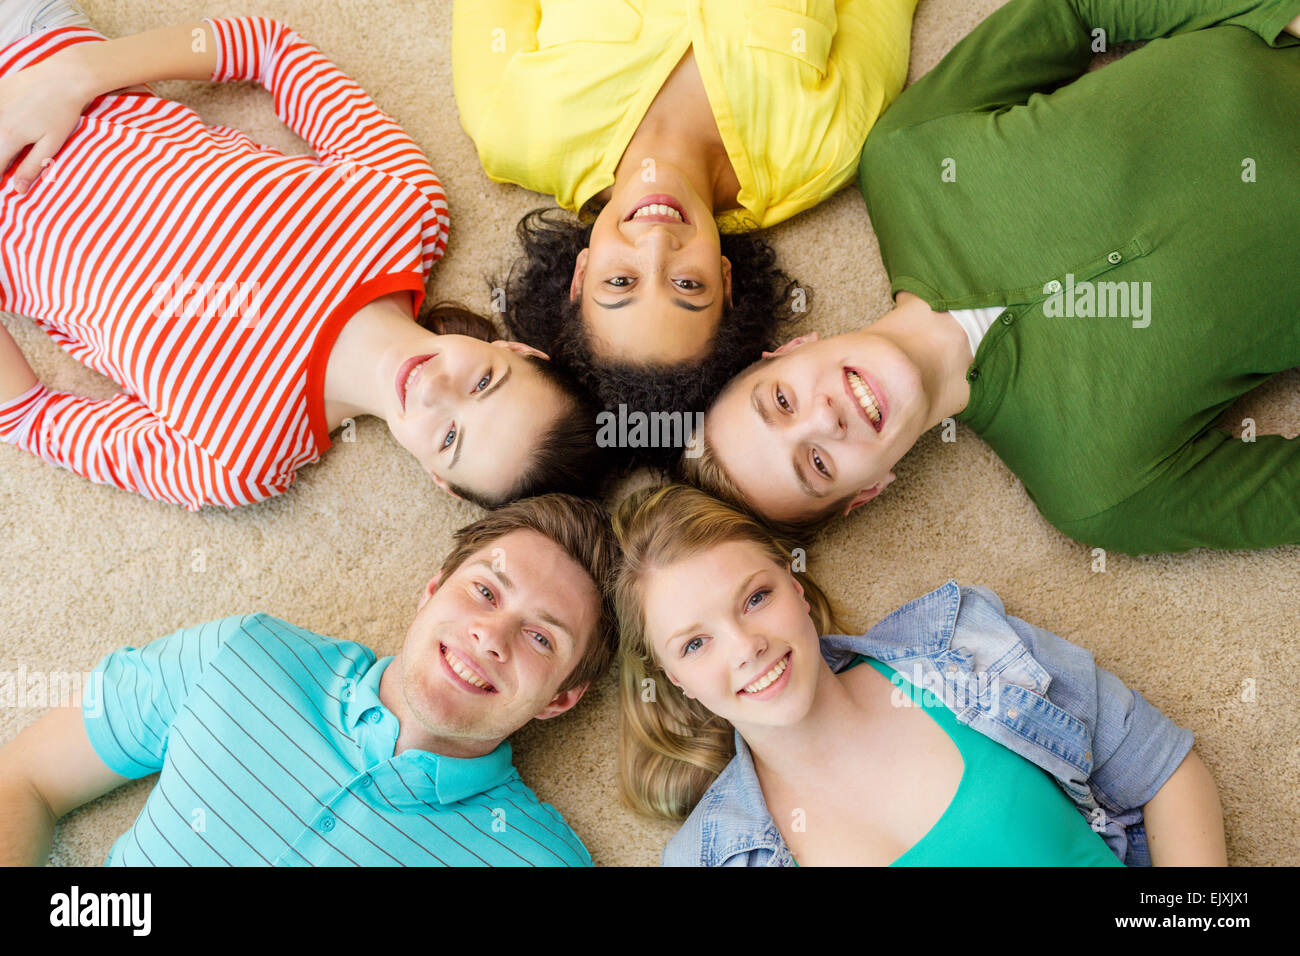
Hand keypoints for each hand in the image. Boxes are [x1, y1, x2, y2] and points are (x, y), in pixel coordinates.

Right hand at [0, 51, 97, 193]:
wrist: (63, 76)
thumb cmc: (62, 112)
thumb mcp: (51, 145)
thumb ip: (32, 167)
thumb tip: (18, 190)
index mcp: (9, 137)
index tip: (3, 182)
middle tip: (8, 162)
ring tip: (9, 146)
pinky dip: (0, 122)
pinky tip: (7, 124)